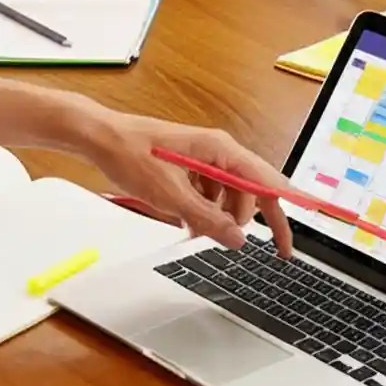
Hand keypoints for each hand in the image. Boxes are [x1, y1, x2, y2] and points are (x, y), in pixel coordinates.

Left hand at [84, 112, 294, 256]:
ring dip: (216, 217)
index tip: (285, 246)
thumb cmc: (132, 155)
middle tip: (222, 239)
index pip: (267, 186)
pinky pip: (208, 193)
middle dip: (238, 220)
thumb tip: (238, 239)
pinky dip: (201, 210)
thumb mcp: (172, 196)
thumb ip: (208, 219)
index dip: (280, 218)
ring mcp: (204, 158)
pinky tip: (184, 219)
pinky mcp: (190, 165)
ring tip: (193, 229)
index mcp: (222, 150)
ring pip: (226, 196)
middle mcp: (218, 151)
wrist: (101, 138)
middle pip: (248, 193)